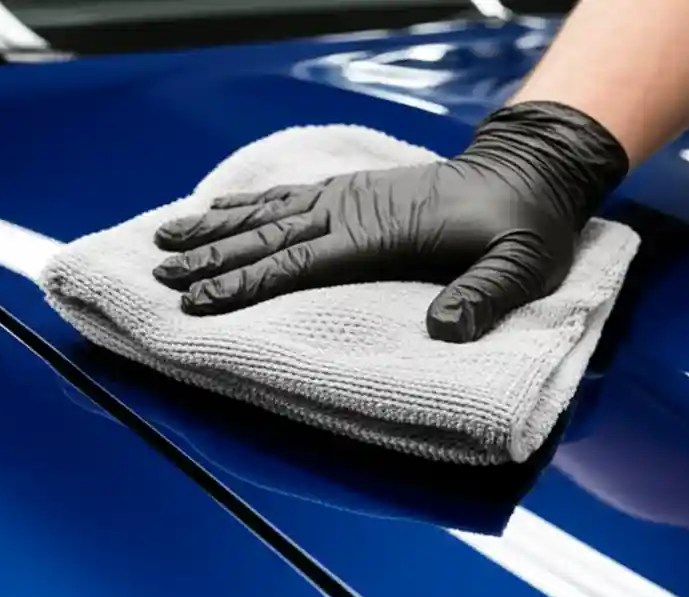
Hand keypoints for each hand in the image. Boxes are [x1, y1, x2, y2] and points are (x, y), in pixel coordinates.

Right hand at [152, 102, 627, 341]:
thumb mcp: (522, 266)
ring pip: (270, 213)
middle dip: (213, 257)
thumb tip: (445, 332)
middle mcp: (356, 212)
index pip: (303, 263)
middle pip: (271, 238)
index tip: (201, 299)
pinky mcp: (353, 191)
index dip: (249, 282)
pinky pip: (289, 197)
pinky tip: (216, 208)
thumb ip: (486, 296)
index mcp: (384, 235)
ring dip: (216, 226)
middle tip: (161, 275)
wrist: (528, 173)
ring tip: (165, 237)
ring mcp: (351, 197)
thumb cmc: (525, 227)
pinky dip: (247, 203)